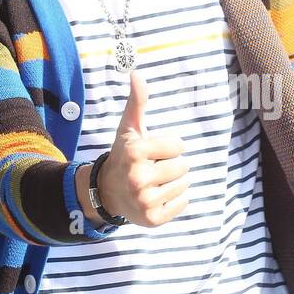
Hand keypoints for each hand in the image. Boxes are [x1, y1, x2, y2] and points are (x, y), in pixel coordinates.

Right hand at [92, 70, 189, 225]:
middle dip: (171, 165)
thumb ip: (137, 102)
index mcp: (134, 152)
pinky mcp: (153, 219)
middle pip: (183, 166)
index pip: (179, 145)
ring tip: (154, 182)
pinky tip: (157, 196)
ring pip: (185, 184)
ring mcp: (145, 201)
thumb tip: (136, 74)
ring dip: (173, 182)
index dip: (168, 147)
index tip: (152, 152)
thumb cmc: (125, 156)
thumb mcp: (129, 129)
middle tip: (152, 169)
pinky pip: (184, 202)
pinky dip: (175, 199)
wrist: (108, 192)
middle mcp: (138, 178)